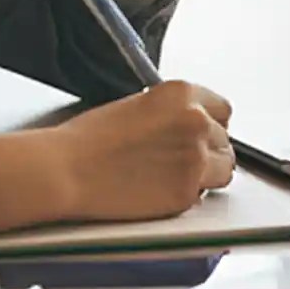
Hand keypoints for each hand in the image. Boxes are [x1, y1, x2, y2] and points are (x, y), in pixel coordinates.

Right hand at [54, 81, 235, 221]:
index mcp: (182, 94)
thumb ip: (171, 112)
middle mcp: (196, 122)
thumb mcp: (136, 105)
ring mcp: (195, 158)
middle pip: (223, 139)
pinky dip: (189, 194)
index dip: (210, 123)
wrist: (65, 170)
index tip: (200, 133)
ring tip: (178, 175)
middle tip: (179, 159)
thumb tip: (185, 126)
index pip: (222, 109)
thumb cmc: (87, 139)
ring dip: (208, 172)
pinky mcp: (186, 192)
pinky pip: (203, 194)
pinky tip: (162, 190)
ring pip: (224, 167)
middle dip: (206, 149)